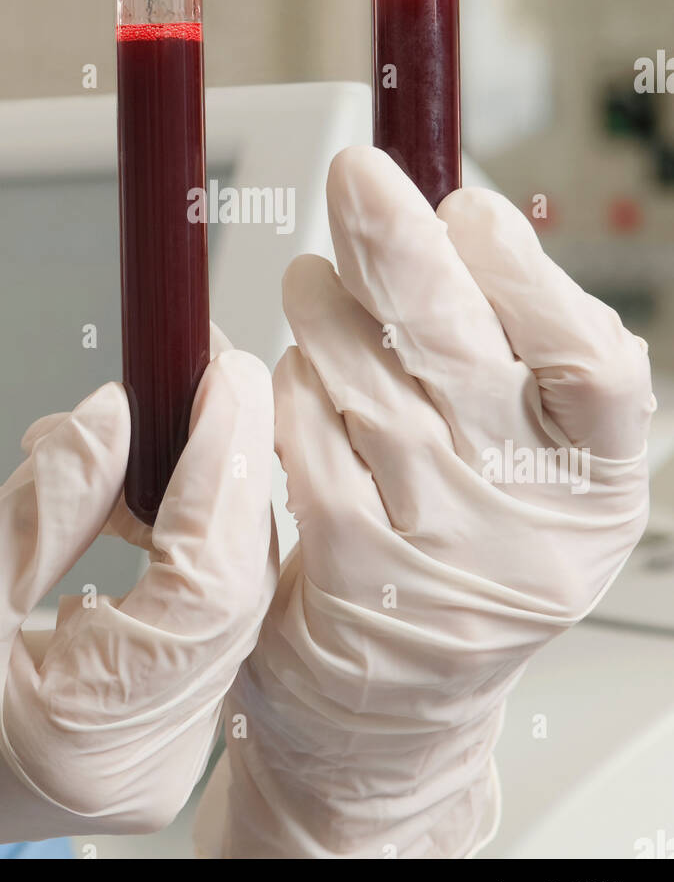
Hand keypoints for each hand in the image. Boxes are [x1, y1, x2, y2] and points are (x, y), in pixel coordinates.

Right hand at [0, 349, 276, 856]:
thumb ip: (40, 505)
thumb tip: (117, 416)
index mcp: (90, 739)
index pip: (206, 589)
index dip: (225, 473)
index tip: (222, 381)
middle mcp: (151, 755)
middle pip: (234, 587)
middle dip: (230, 468)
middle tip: (212, 375)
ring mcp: (165, 741)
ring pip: (227, 591)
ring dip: (205, 494)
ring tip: (154, 423)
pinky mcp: (162, 714)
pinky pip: (201, 606)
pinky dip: (184, 531)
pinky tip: (143, 485)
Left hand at [197, 148, 652, 859]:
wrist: (394, 706)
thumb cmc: (455, 549)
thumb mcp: (520, 459)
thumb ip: (507, 355)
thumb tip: (452, 222)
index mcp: (595, 477)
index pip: (590, 362)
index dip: (526, 273)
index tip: (467, 211)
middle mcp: (531, 520)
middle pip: (462, 354)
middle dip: (397, 244)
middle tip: (356, 175)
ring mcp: (443, 551)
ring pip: (366, 383)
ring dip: (325, 313)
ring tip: (313, 288)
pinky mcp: (353, 569)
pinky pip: (305, 438)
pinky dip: (287, 391)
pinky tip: (289, 381)